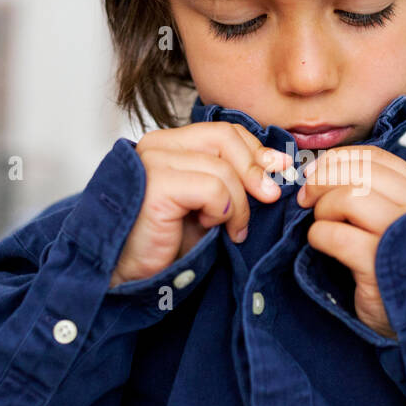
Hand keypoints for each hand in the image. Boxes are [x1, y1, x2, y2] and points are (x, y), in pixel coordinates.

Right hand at [110, 122, 292, 288]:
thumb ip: (232, 180)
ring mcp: (153, 161)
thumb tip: (276, 166)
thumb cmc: (164, 243)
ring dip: (239, 204)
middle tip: (269, 198)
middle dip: (255, 169)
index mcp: (166, 144)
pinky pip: (213, 189)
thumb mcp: (206, 205)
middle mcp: (156, 145)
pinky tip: (210, 229)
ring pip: (223, 168)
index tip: (279, 170)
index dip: (255, 149)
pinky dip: (224, 211)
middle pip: (224, 138)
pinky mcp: (157, 185)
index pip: (222, 130)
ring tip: (231, 229)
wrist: (127, 276)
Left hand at [296, 146, 405, 339]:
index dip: (338, 160)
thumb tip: (321, 168)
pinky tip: (322, 245)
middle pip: (358, 172)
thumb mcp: (400, 222)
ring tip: (322, 225)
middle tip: (308, 199)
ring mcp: (399, 236)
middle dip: (322, 181)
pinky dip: (318, 235)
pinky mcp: (377, 265)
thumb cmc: (404, 268)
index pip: (375, 157)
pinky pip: (334, 234)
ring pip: (347, 197)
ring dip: (322, 209)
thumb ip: (376, 193)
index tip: (318, 174)